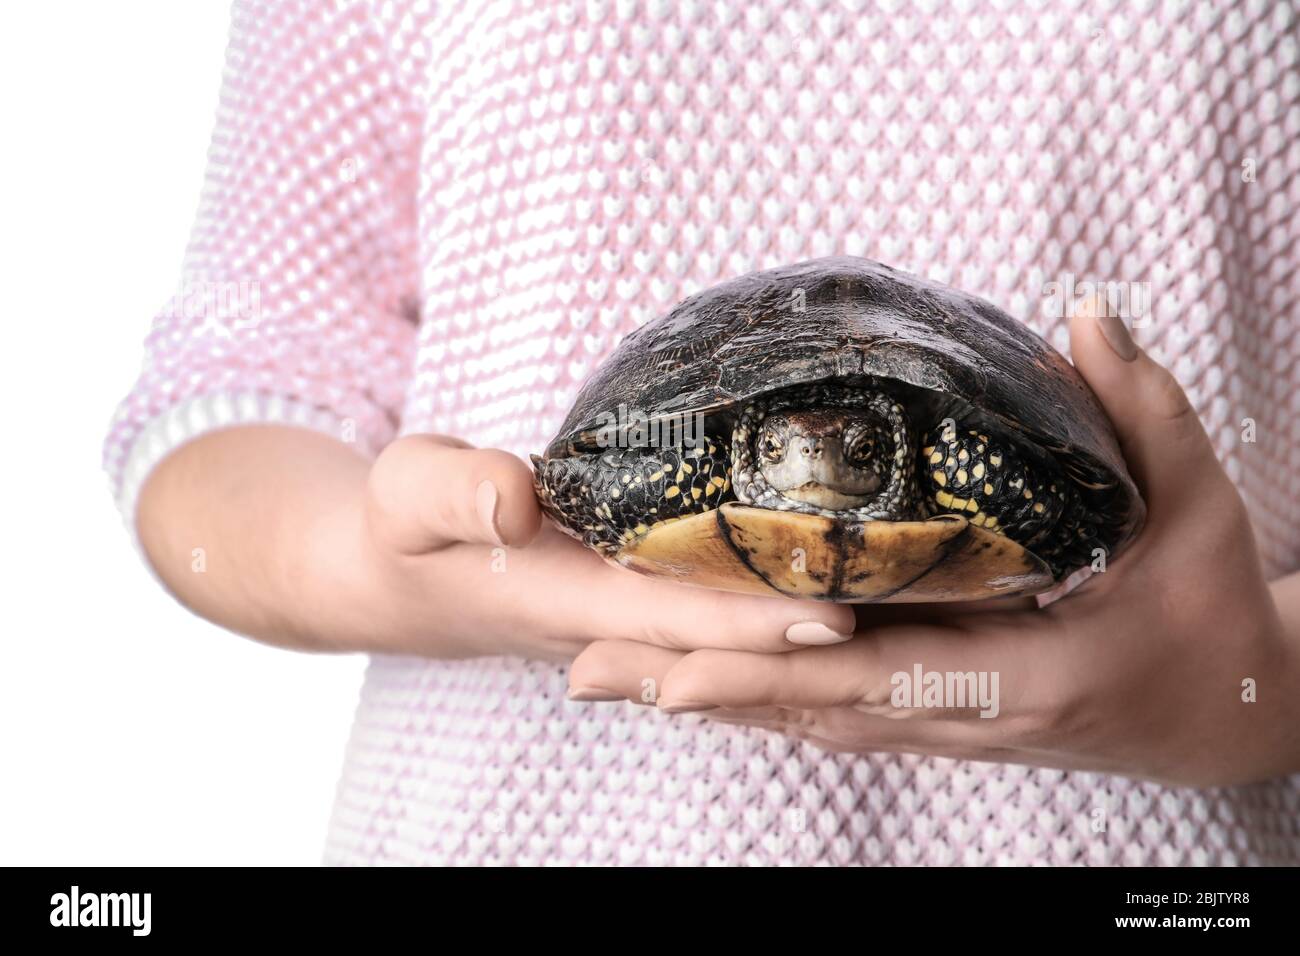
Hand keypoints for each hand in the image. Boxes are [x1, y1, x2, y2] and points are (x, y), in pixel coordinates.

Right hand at [352, 434, 855, 660]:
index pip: (674, 620)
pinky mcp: (633, 592)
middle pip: (726, 631)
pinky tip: (828, 566)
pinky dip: (768, 590)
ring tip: (903, 589)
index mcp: (563, 602)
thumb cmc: (403, 523)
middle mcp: (612, 618)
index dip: (753, 624)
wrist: (402, 567)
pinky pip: (710, 598)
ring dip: (803, 613)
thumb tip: (512, 500)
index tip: (837, 613)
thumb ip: (454, 492)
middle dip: (811, 626)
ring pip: (727, 619)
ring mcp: (626, 611)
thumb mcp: (408, 492)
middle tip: (913, 602)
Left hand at [567, 305, 1299, 785]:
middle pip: (805, 705)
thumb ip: (1140, 412)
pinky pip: (827, 715)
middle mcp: (962, 712)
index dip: (770, 672)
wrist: (1229, 707)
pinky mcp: (935, 716)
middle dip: (694, 688)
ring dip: (707, 697)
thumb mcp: (1196, 506)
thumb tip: (1084, 314)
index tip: (674, 667)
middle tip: (582, 667)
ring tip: (604, 676)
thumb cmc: (1211, 608)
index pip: (872, 675)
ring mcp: (942, 724)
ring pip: (803, 717)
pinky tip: (688, 685)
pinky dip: (754, 701)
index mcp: (1020, 673)